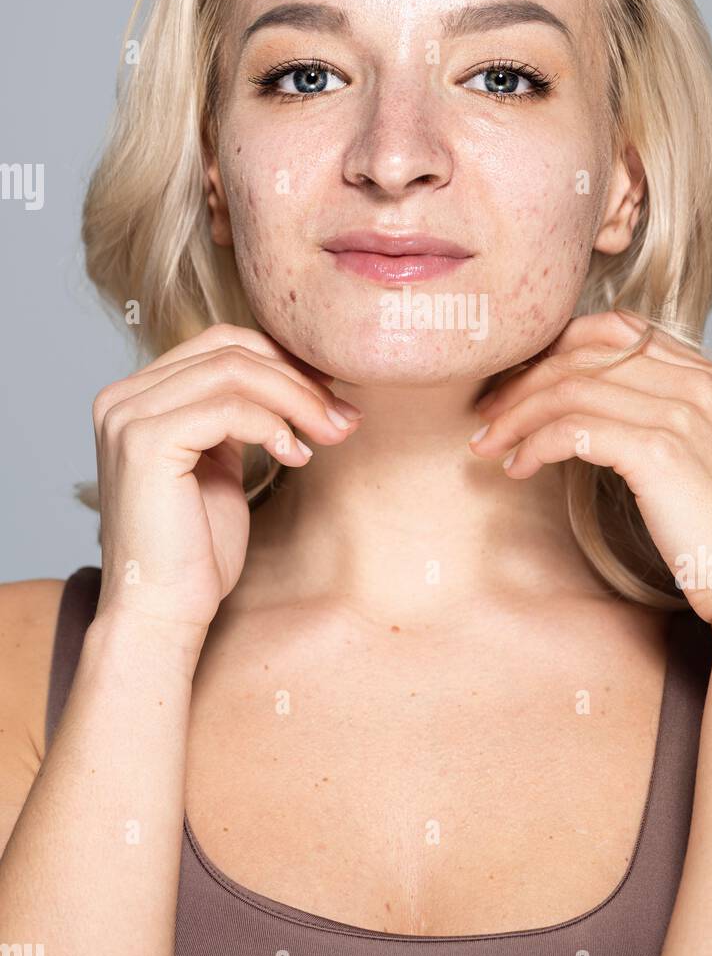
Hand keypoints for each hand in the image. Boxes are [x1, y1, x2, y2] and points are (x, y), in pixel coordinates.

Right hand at [91, 323, 362, 635]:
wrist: (162, 611)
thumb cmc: (196, 550)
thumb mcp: (222, 463)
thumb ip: (241, 414)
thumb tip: (308, 374)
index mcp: (138, 396)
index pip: (221, 344)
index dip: (284, 360)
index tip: (333, 392)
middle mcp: (123, 397)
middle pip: (230, 349)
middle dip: (298, 378)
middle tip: (344, 416)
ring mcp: (128, 416)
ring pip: (234, 372)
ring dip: (297, 400)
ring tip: (331, 434)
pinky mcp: (144, 442)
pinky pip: (227, 409)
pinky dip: (272, 425)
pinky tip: (294, 456)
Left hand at [469, 310, 711, 626]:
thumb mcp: (704, 454)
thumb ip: (661, 416)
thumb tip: (587, 412)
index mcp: (708, 375)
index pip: (615, 330)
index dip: (557, 347)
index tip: (520, 379)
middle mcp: (697, 382)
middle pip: (583, 356)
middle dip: (523, 381)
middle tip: (487, 413)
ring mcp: (680, 413)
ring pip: (569, 389)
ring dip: (516, 417)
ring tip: (488, 445)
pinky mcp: (659, 452)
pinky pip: (572, 431)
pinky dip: (533, 445)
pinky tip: (518, 467)